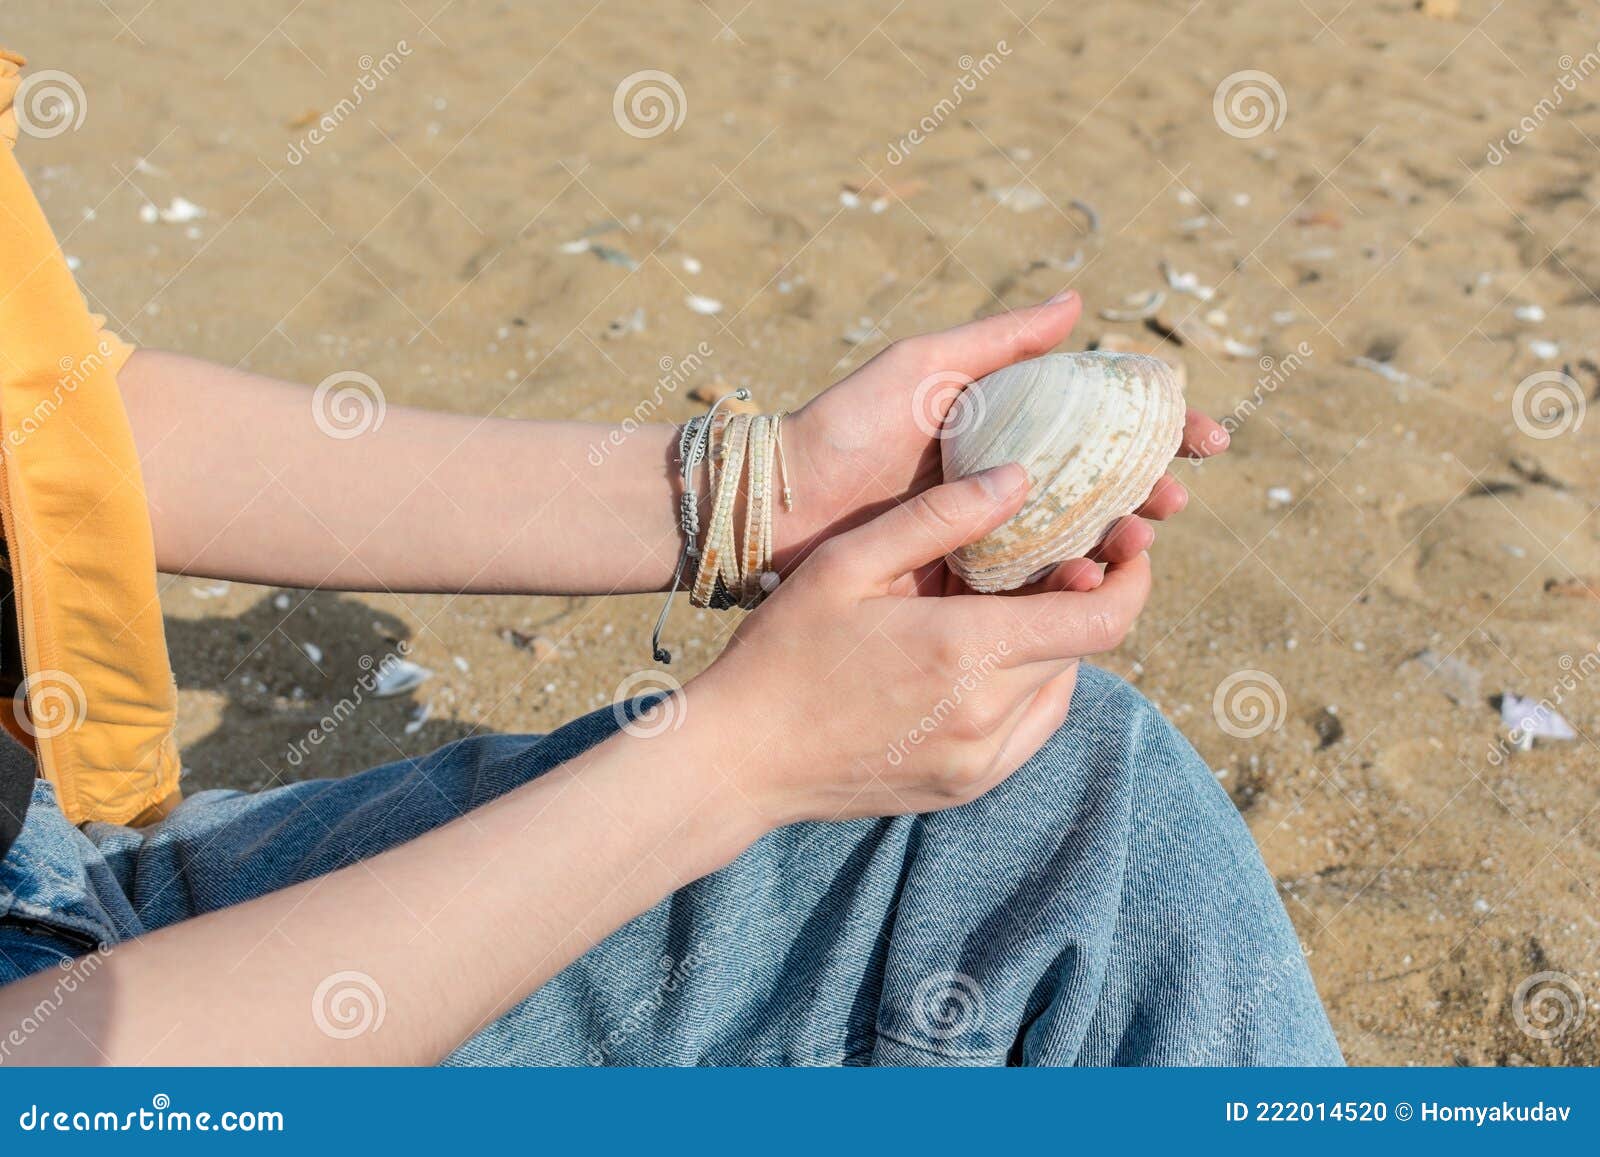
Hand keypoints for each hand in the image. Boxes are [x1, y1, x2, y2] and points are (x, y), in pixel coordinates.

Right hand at [692, 463, 1150, 824]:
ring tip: (1012, 609)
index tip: (1131, 545)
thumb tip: (1023, 478)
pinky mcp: (966, 787)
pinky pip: (1029, 733)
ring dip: (1054, 647)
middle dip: (1084, 600)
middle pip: (1081, 650)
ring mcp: (980, 762)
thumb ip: (941, 516)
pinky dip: (1028, 691)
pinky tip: (986, 663)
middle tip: (1059, 558)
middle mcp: (988, 715)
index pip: (1101, 618)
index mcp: (966, 651)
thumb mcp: (850, 562)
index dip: (1133, 579)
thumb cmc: (784, 650)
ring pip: (1059, 692)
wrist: (739, 759)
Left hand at [777, 292, 1228, 590]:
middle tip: (1172, 503)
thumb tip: (1079, 303)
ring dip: (1119, 542)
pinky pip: (1033, 586)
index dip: (1162, 429)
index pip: (1104, 423)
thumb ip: (997, 341)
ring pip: (1079, 539)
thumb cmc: (842, 427)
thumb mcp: (919, 368)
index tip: (1207, 439)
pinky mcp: (971, 583)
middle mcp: (1010, 480)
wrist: (780, 508)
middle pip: (1105, 487)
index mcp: (1008, 424)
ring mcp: (993, 534)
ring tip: (1136, 543)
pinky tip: (1087, 585)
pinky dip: (1068, 586)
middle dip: (1151, 493)